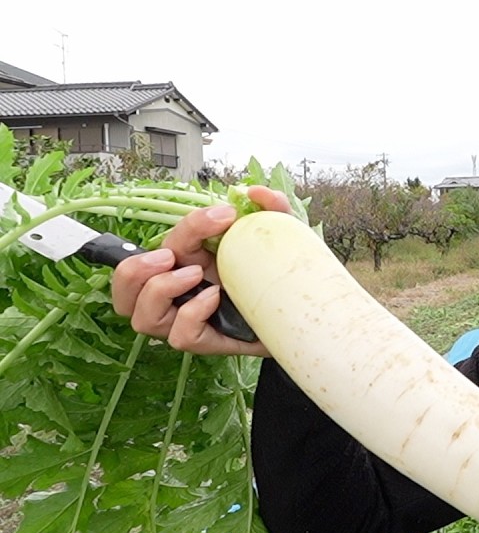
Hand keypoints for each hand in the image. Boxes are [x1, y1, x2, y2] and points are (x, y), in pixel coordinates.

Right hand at [111, 186, 291, 355]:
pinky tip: (215, 297)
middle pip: (125, 285)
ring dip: (160, 290)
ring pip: (142, 317)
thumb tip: (257, 192)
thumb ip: (272, 209)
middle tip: (170, 256)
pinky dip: (192, 313)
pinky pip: (180, 336)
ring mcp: (185, 318)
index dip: (190, 225)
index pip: (165, 242)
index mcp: (186, 260)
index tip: (226, 215)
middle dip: (135, 269)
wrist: (300, 308)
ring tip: (194, 275)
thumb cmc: (276, 274)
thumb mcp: (278, 237)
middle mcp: (177, 290)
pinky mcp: (205, 340)